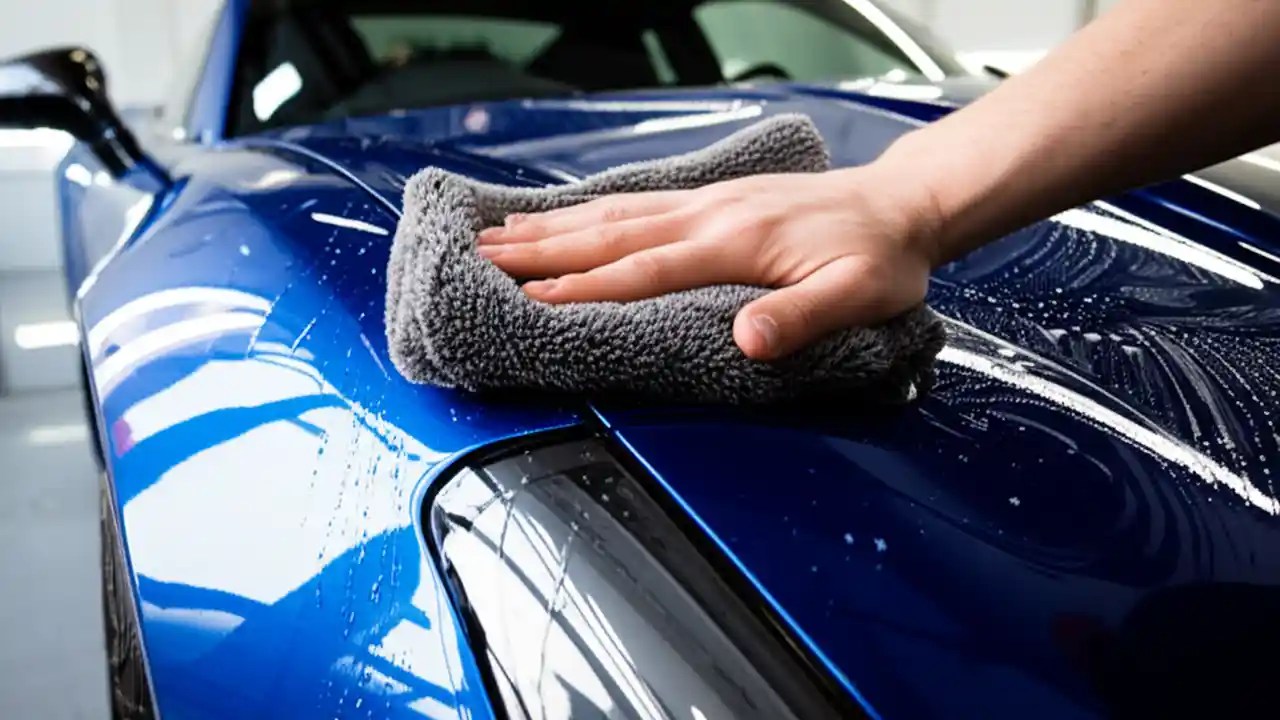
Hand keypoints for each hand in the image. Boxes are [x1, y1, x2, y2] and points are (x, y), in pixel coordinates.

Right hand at [476, 165, 940, 359]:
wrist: (902, 204)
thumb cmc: (881, 258)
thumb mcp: (858, 294)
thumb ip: (801, 318)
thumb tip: (747, 342)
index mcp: (736, 242)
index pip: (646, 268)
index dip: (587, 287)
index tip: (532, 297)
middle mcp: (710, 214)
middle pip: (612, 232)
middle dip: (543, 247)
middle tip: (482, 255)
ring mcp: (708, 202)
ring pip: (616, 213)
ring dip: (555, 224)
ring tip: (499, 232)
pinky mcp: (713, 199)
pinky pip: (637, 202)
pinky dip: (590, 209)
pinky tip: (566, 216)